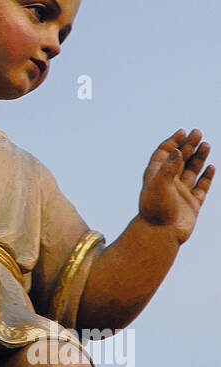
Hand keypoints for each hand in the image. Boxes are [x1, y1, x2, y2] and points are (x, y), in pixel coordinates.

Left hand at [139, 129, 213, 243]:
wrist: (161, 234)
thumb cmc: (156, 209)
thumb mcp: (158, 185)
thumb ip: (168, 167)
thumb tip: (177, 150)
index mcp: (156, 176)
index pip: (164, 154)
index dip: (173, 142)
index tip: (182, 132)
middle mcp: (169, 183)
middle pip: (180, 159)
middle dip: (188, 145)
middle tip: (198, 132)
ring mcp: (181, 193)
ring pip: (192, 170)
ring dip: (199, 157)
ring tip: (206, 144)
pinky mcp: (192, 204)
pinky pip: (201, 187)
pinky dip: (206, 176)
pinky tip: (211, 166)